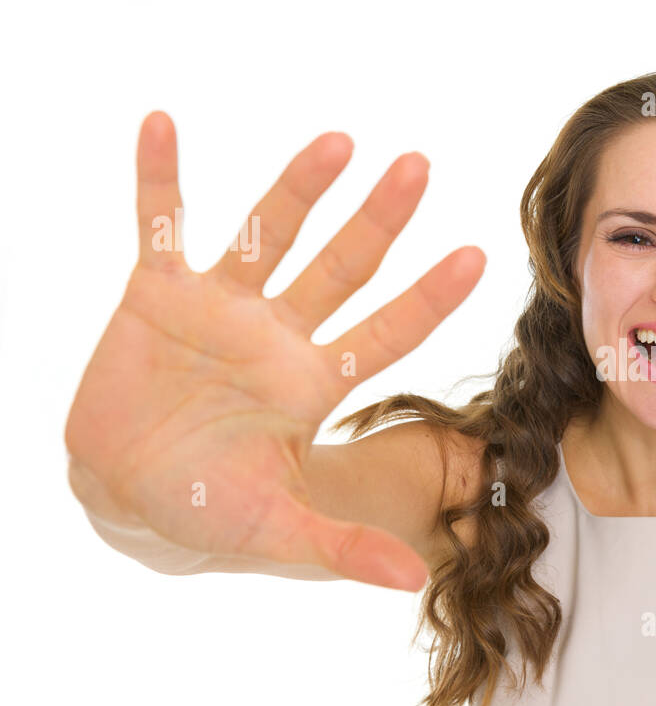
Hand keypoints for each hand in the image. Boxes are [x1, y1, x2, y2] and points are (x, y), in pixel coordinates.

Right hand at [65, 111, 484, 589]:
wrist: (128, 494)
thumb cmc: (212, 509)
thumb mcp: (277, 527)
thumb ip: (340, 547)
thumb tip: (413, 581)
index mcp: (315, 381)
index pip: (387, 330)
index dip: (429, 296)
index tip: (477, 256)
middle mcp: (279, 332)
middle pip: (340, 265)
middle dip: (377, 220)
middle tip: (419, 166)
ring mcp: (221, 308)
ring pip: (268, 234)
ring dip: (297, 187)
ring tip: (338, 140)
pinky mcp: (156, 295)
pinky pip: (158, 225)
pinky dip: (157, 179)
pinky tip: (161, 124)